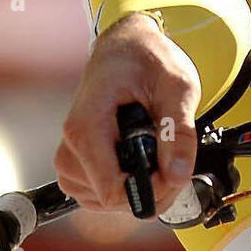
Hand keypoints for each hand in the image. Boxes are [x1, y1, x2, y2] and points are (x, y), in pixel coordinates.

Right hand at [54, 11, 199, 215]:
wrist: (125, 48)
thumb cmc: (146, 60)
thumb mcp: (176, 86)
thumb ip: (179, 131)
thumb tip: (178, 175)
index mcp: (87, 126)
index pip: (111, 190)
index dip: (150, 189)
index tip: (172, 169)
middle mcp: (71, 146)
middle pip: (112, 199)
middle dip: (150, 187)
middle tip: (171, 153)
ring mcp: (71, 158)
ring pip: (108, 202)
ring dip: (141, 186)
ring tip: (156, 149)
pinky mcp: (78, 165)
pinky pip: (103, 195)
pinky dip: (129, 184)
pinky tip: (143, 157)